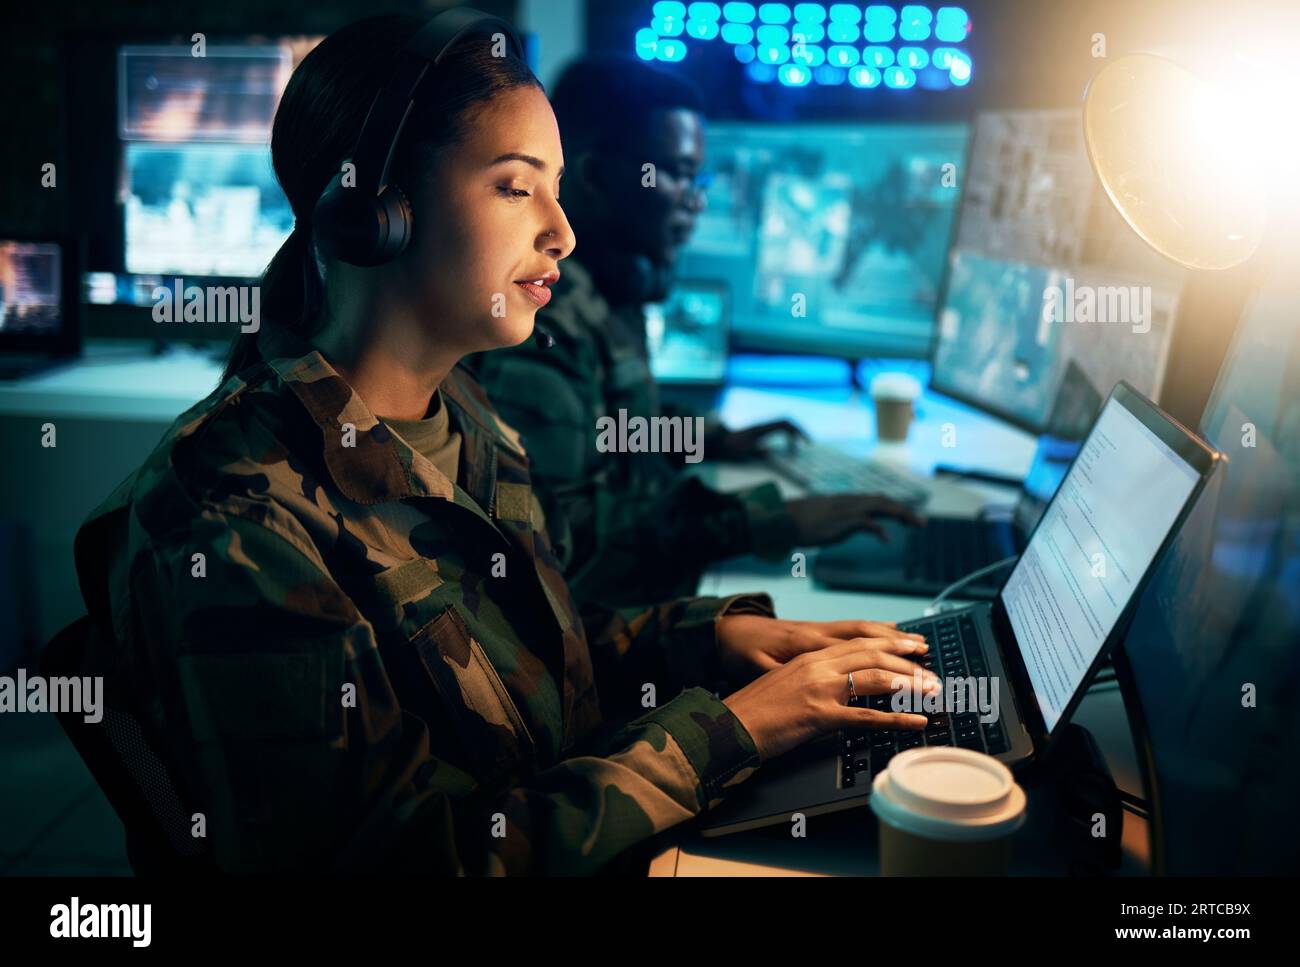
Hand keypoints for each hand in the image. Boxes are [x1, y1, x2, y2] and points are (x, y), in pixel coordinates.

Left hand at [706, 419, 807, 461]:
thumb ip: (758, 452)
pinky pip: (774, 432)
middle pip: (786, 423)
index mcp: (760, 428)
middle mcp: (760, 426)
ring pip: (780, 427)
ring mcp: (757, 429)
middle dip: (798, 432)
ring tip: (795, 451)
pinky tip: (782, 450)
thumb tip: (772, 451)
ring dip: (790, 436)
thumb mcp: (743, 453)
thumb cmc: (726, 450)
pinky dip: (782, 439)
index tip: (806, 443)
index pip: (785, 423)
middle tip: (806, 445)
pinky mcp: (754, 434)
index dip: (798, 430)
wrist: (711, 444)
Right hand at [722, 638, 940, 761]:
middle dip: (908, 661)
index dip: (891, 643)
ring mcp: (820, 689)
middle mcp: (817, 666)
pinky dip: (897, 719)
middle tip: (933, 671)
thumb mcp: (784, 682)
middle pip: (873, 654)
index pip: (859, 642)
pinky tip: (916, 722)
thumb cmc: (752, 710)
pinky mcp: (819, 715)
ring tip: (933, 691)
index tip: (914, 647)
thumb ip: (813, 678)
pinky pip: (867, 716)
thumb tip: (840, 687)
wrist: (726, 725)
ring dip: (910, 685)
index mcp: (809, 655)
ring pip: (876, 678)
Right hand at [785, 494, 924, 545]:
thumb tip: (852, 526)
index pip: (878, 500)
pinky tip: (887, 540)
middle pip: (885, 502)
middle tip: (921, 523)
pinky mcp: (843, 521)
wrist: (785, 519)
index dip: (895, 506)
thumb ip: (842, 519)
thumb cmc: (802, 520)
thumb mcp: (826, 516)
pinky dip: (879, 530)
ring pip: (882, 507)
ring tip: (915, 525)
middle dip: (905, 511)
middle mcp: (851, 502)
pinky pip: (867, 523)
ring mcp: (848, 510)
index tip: (908, 516)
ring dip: (901, 515)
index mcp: (848, 500)